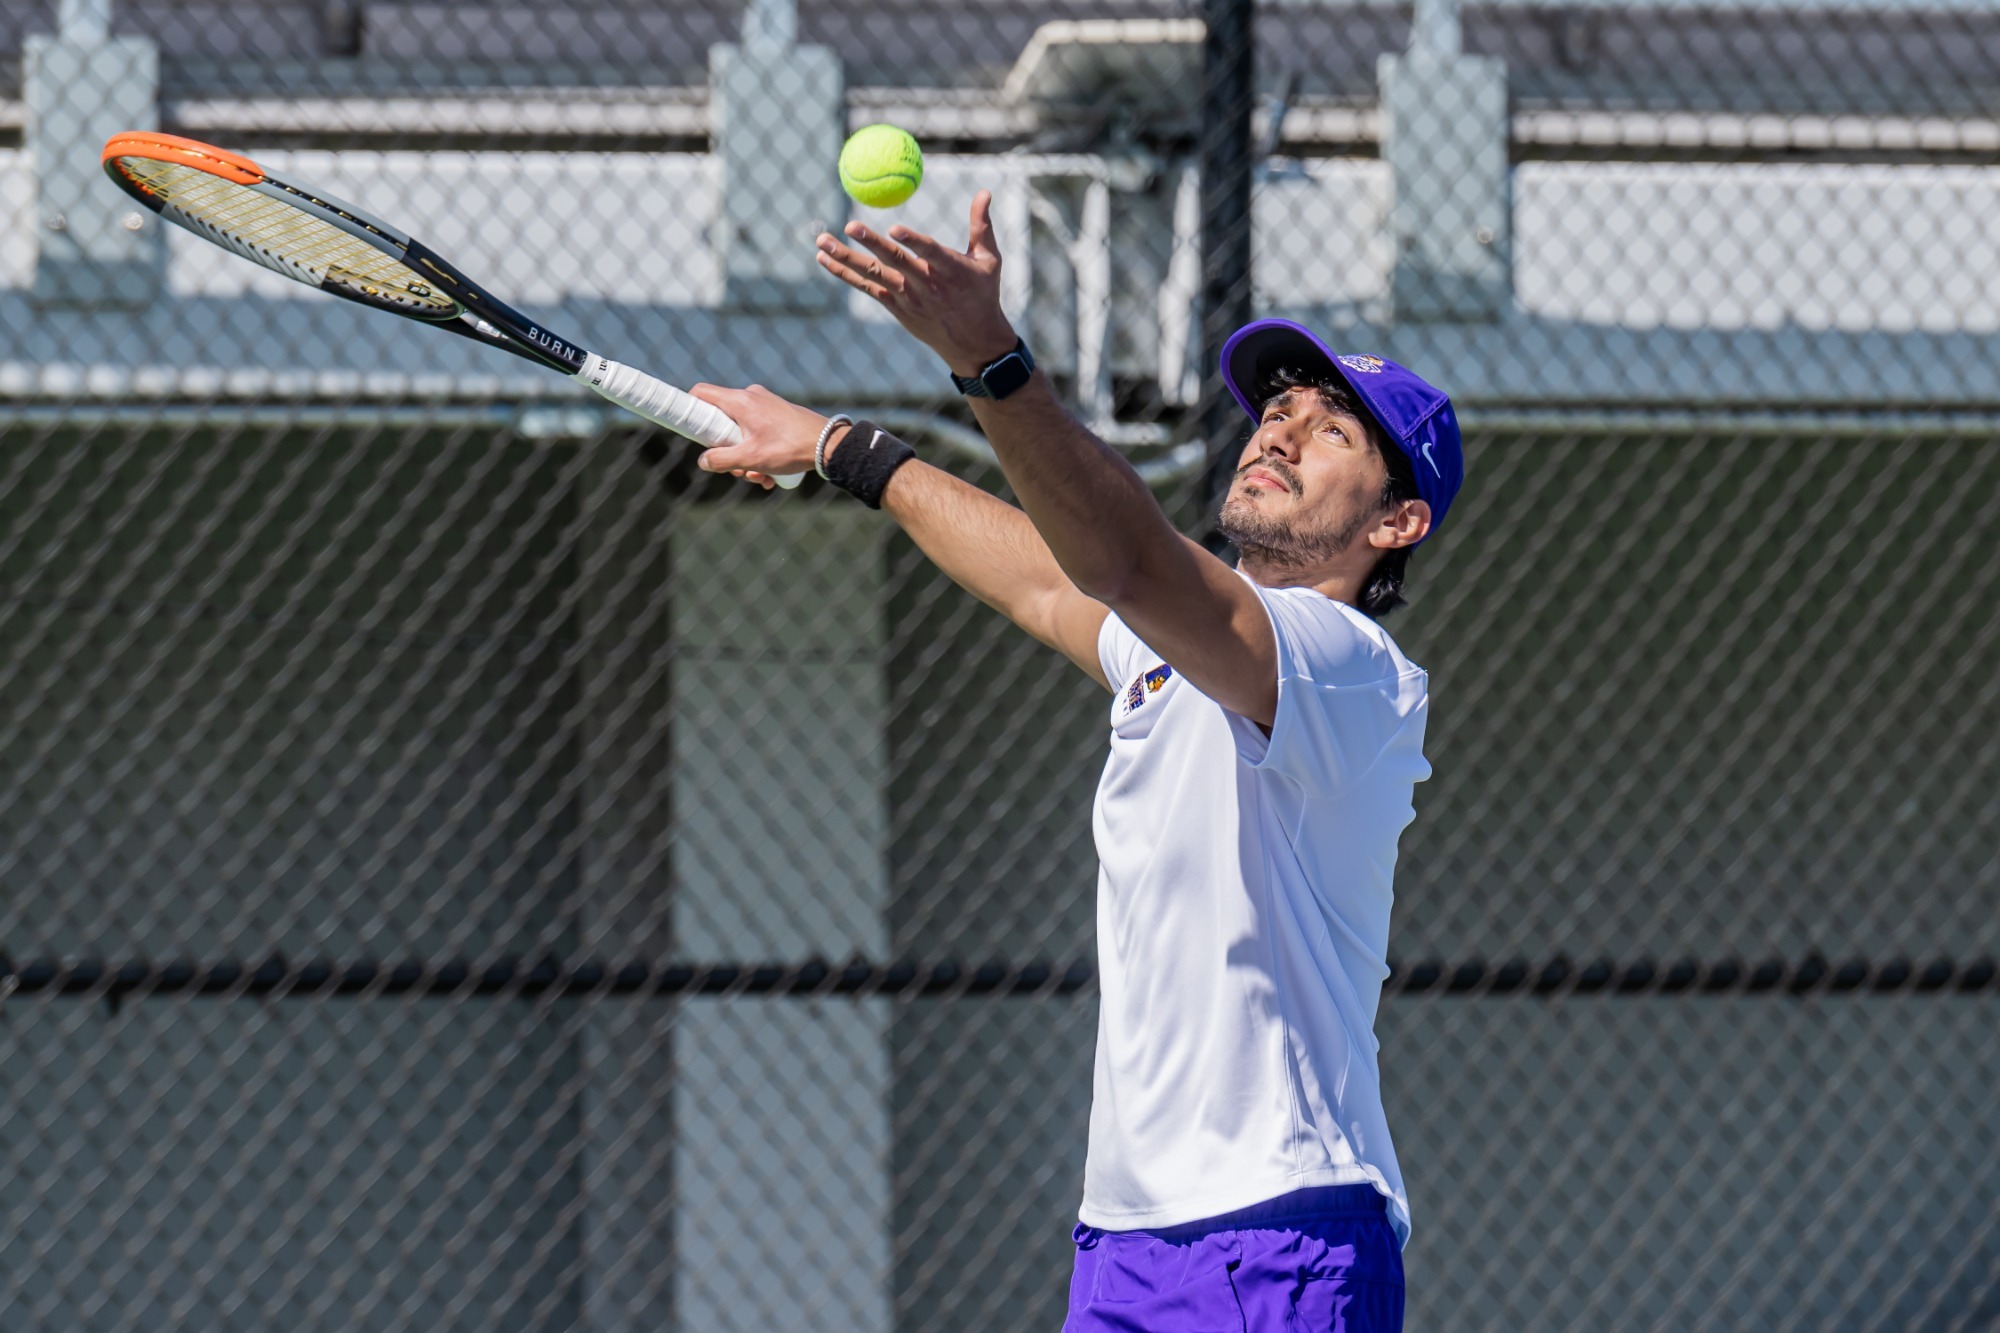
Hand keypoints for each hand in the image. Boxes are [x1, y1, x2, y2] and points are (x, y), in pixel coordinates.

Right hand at [688, 382, 834, 488]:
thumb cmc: (790, 448)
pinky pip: (757, 432)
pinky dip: (759, 453)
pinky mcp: (777, 414)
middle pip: (721, 421)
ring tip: (760, 477)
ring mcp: (765, 404)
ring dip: (745, 458)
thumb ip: (722, 460)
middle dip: (725, 450)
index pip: (701, 393)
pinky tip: (770, 475)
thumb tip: (703, 461)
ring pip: (740, 432)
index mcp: (740, 401)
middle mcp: (751, 397)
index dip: (689, 408)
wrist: (829, 444)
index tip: (688, 429)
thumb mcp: (751, 459)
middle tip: (737, 470)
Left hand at [816, 190, 1020, 376]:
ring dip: (846, 258)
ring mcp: (908, 298)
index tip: (895, 227)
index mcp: (951, 270)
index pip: (930, 253)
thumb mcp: (989, 260)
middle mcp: (926, 285)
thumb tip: (984, 191)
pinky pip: (866, 288)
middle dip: (872, 243)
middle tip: (850, 225)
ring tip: (822, 241)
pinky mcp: (896, 307)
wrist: (973, 342)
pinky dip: (845, 274)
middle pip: (895, 262)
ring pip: (874, 275)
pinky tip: (824, 259)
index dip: (912, 241)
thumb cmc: (983, 294)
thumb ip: (981, 225)